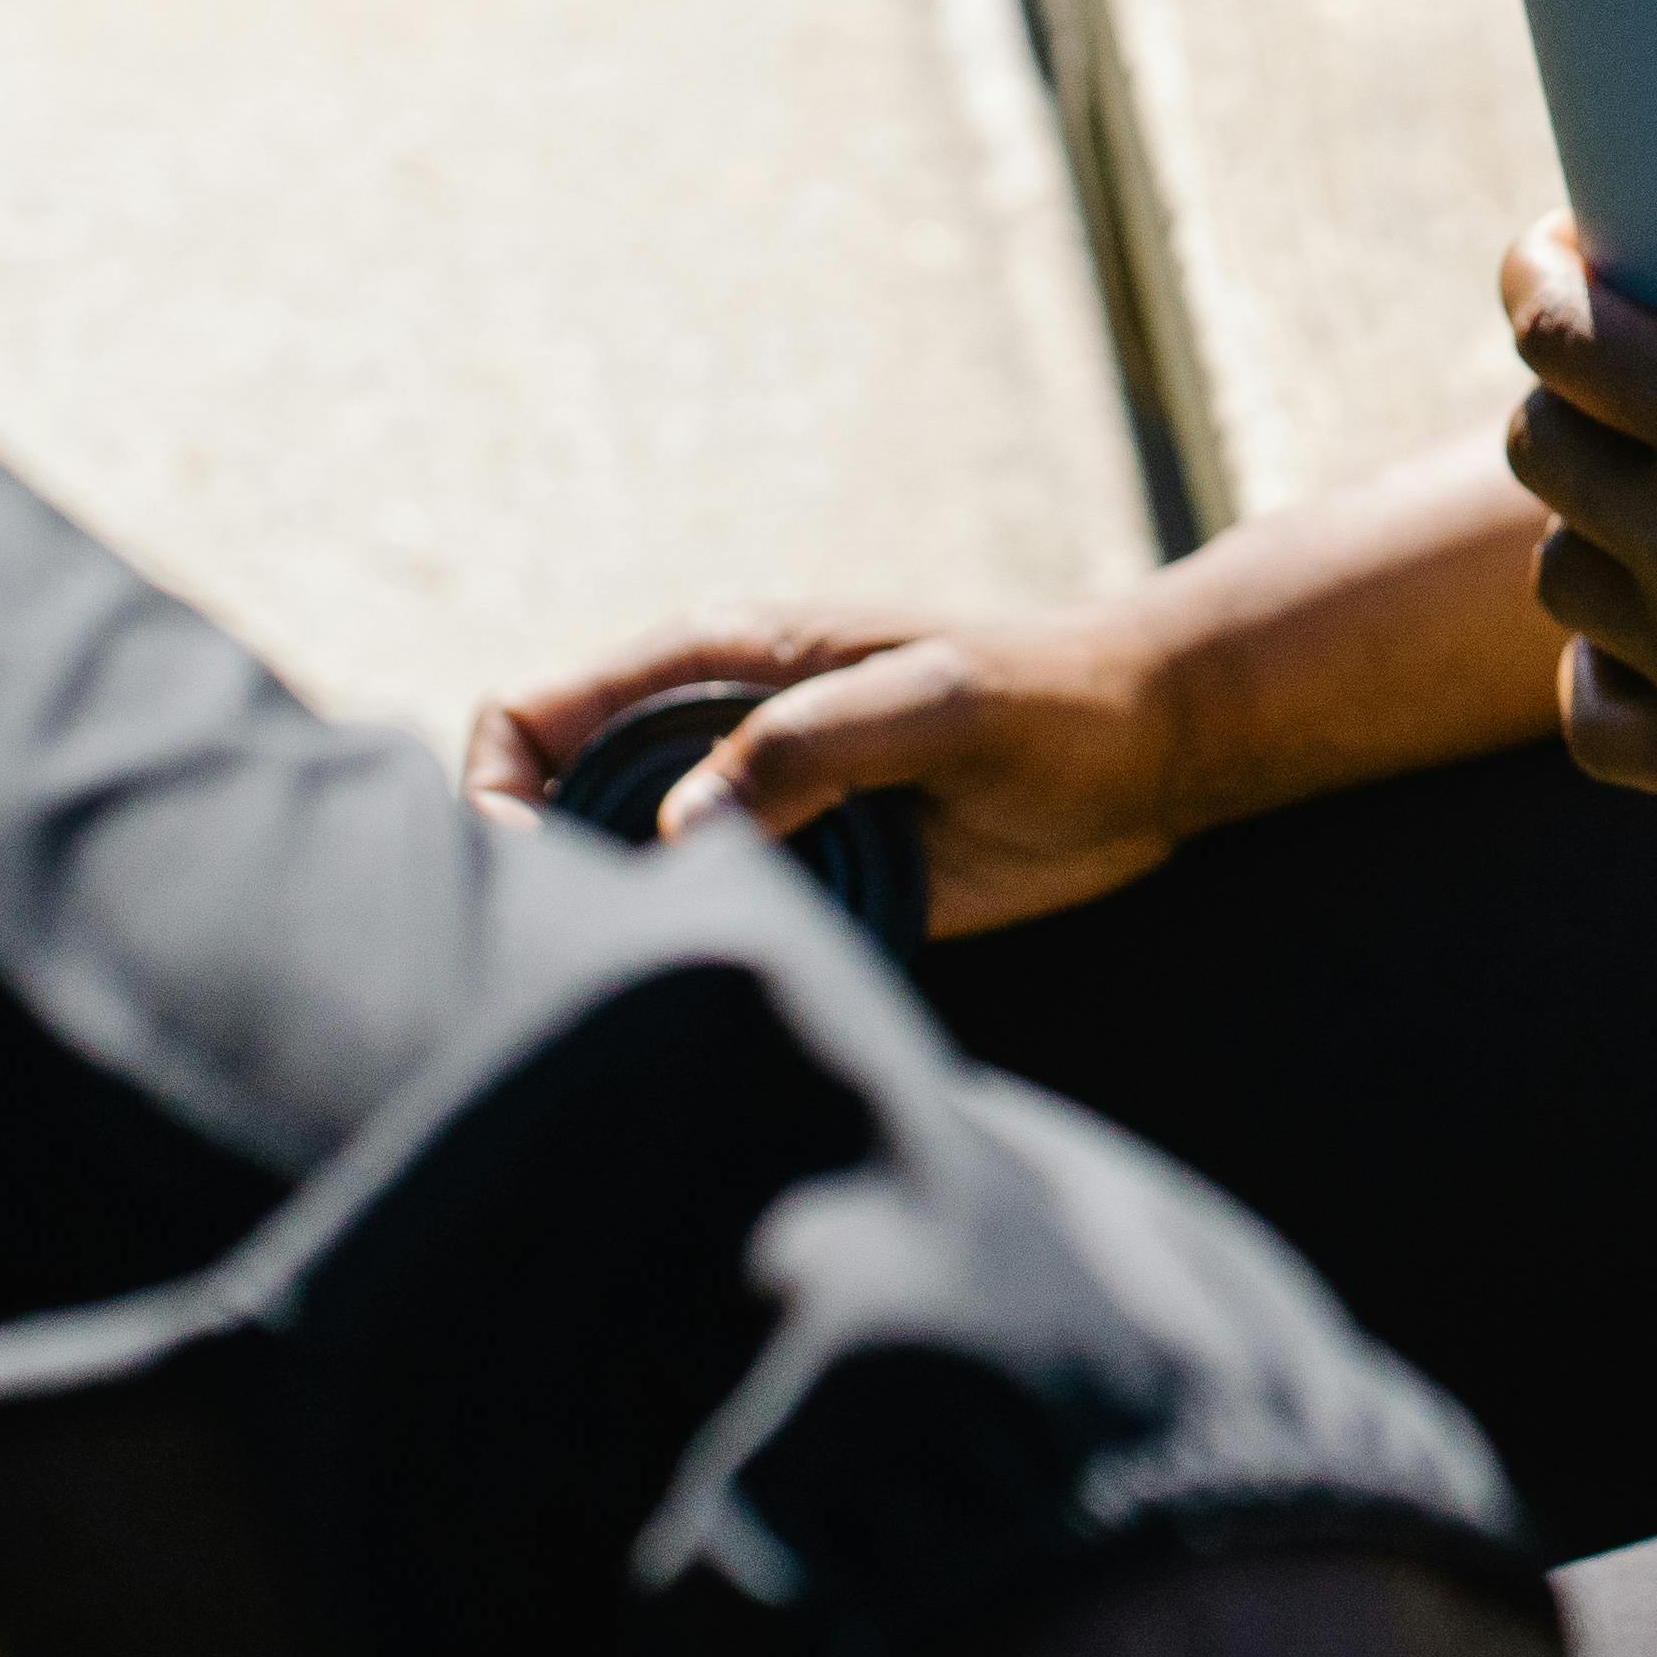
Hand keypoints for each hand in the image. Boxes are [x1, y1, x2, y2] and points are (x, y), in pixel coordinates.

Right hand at [464, 597, 1192, 941]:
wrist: (1158, 746)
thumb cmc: (1054, 698)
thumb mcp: (938, 703)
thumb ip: (811, 748)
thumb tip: (682, 824)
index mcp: (722, 660)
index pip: (537, 714)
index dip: (498, 789)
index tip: (532, 871)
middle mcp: (719, 736)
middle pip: (558, 809)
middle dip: (546, 878)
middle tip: (588, 955)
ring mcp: (761, 811)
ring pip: (629, 875)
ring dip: (623, 927)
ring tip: (645, 987)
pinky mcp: (814, 878)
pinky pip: (716, 923)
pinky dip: (698, 958)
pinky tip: (719, 996)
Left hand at [1499, 185, 1656, 842]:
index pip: (1559, 333)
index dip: (1539, 275)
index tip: (1561, 257)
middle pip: (1544, 455)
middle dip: (1563, 400)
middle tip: (1617, 381)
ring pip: (1567, 586)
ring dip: (1585, 534)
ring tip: (1636, 507)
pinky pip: (1599, 726)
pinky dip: (1601, 676)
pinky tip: (1631, 645)